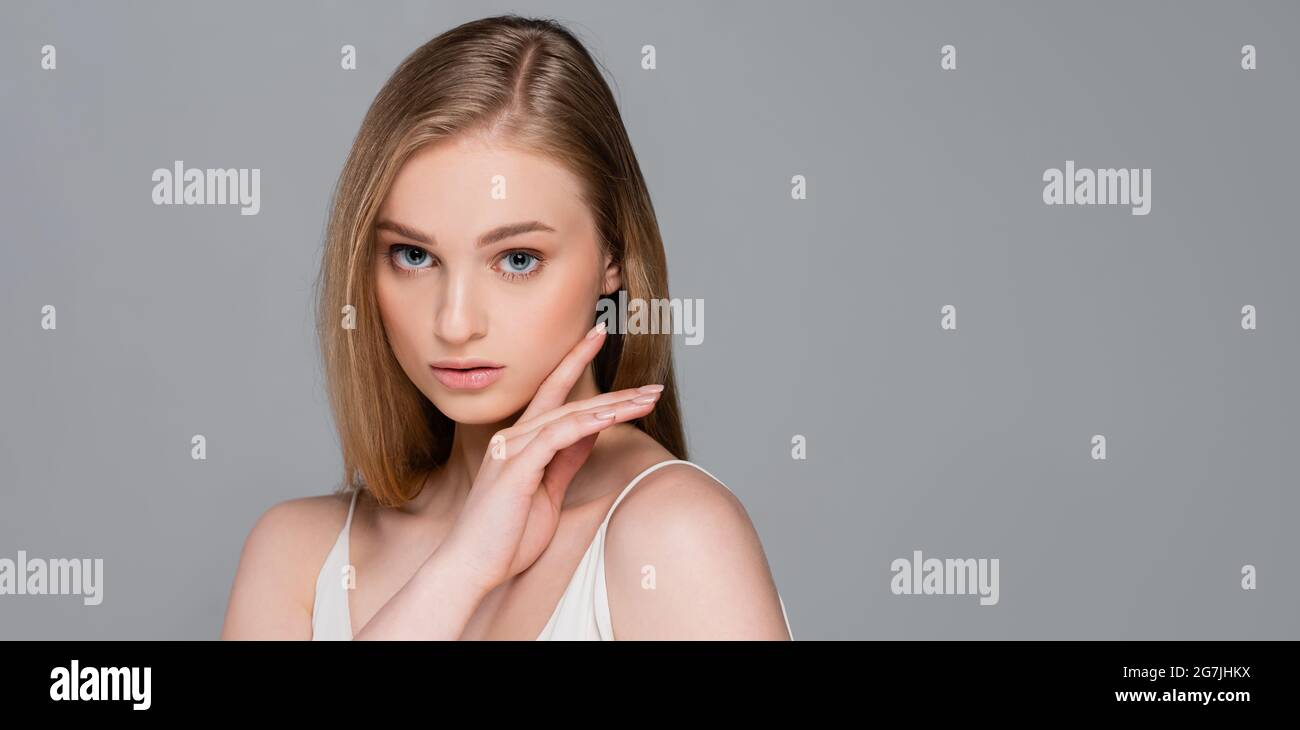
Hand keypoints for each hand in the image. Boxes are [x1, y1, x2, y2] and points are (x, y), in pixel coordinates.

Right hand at [439, 322, 663, 593]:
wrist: (470, 566)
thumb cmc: (505, 537)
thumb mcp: (547, 492)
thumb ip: (565, 460)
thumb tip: (591, 433)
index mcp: (519, 442)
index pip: (552, 392)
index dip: (574, 362)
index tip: (599, 336)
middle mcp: (514, 438)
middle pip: (570, 401)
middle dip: (616, 393)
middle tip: (654, 387)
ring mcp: (512, 450)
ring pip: (569, 414)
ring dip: (613, 406)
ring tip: (647, 401)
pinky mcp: (516, 467)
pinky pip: (558, 436)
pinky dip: (588, 424)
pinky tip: (614, 418)